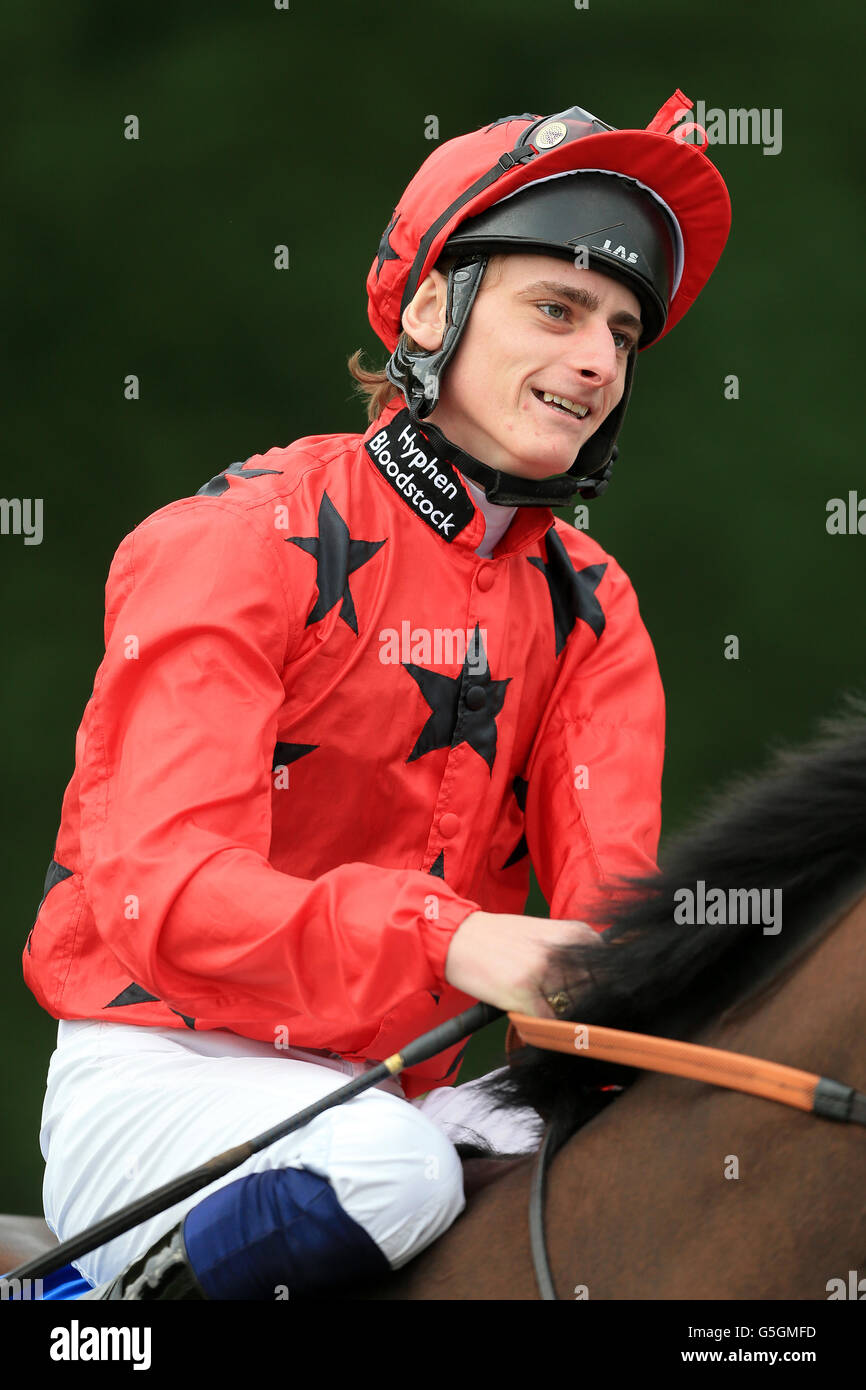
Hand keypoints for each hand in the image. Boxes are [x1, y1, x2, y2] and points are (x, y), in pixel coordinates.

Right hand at [443, 910, 599, 1017]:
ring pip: (572, 1011)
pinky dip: (540, 1028)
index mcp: (574, 933)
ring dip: (560, 1017)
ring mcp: (544, 972)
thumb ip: (573, 955)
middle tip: (558, 1006)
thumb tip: (602, 987)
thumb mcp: (546, 935)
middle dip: (581, 1005)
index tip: (595, 998)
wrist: (457, 937)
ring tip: (539, 1006)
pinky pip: (547, 1025)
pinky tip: (526, 1014)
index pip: (610, 972)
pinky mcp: (523, 992)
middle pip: (593, 994)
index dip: (603, 989)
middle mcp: (563, 951)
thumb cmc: (501, 938)